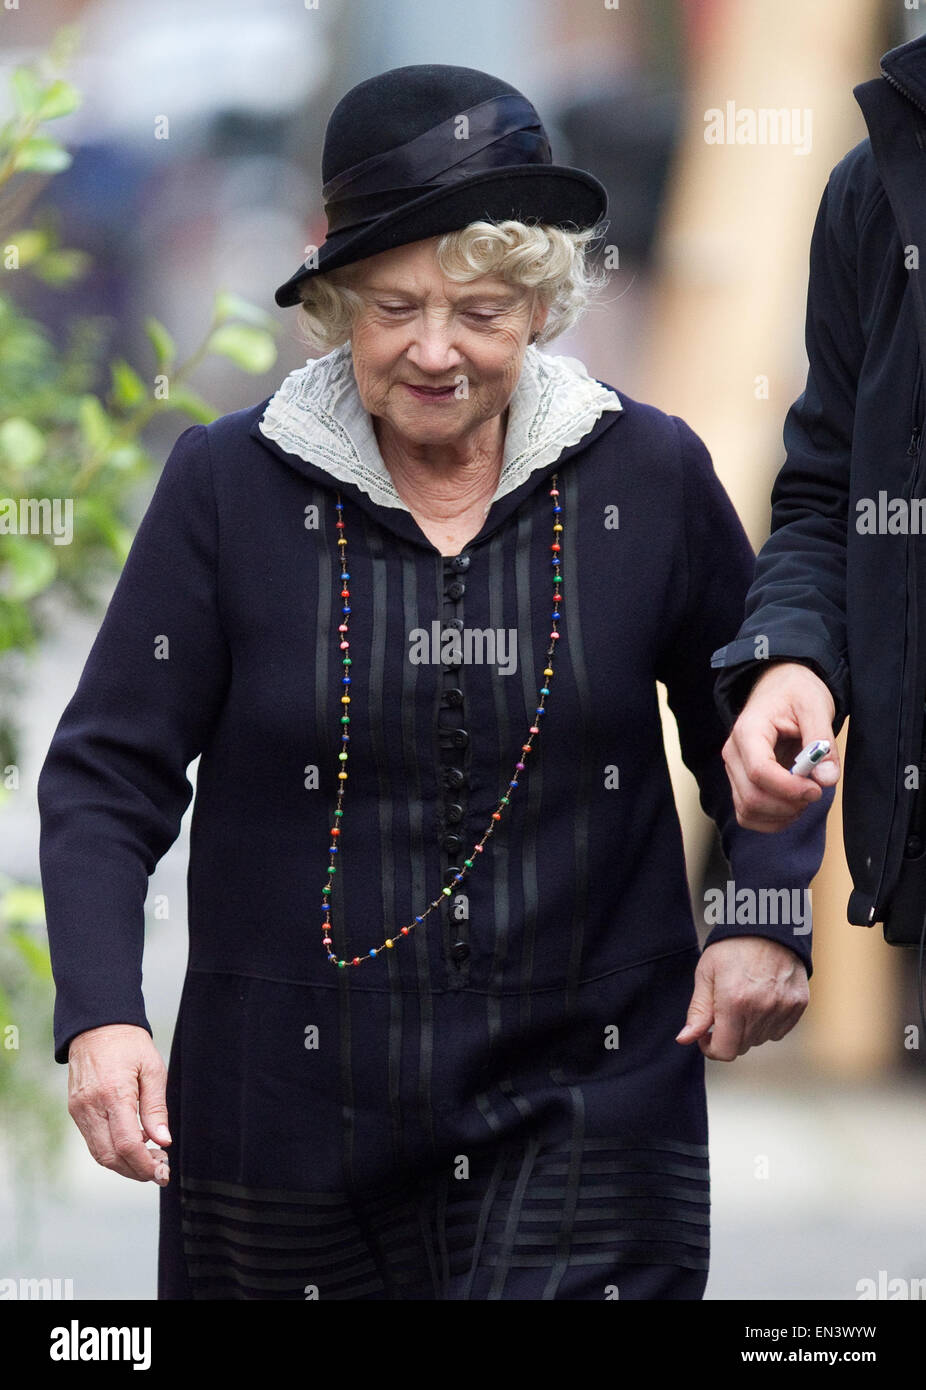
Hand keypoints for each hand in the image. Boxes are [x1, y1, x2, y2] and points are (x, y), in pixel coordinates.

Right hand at [67, 1023, 170, 1183]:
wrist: (97, 1026)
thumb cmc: (129, 1043)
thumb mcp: (153, 1069)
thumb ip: (156, 1108)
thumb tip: (163, 1141)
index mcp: (113, 1094)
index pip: (127, 1144)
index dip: (145, 1165)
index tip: (163, 1172)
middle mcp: (91, 1106)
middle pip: (110, 1156)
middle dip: (136, 1170)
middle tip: (159, 1169)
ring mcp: (79, 1110)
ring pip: (99, 1153)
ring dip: (124, 1165)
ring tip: (148, 1159)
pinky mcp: (75, 1110)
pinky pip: (92, 1141)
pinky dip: (112, 1150)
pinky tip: (132, 1143)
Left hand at [675, 936, 808, 1059]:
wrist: (769, 924)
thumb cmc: (732, 947)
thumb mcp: (706, 974)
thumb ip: (698, 1011)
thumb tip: (685, 1039)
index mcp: (734, 1001)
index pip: (725, 1051)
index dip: (711, 1048)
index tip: (706, 1034)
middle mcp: (761, 1008)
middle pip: (742, 1047)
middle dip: (728, 1035)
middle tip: (724, 1010)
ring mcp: (783, 1008)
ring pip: (760, 1039)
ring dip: (748, 1029)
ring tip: (744, 999)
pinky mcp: (798, 1005)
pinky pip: (779, 1030)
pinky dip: (768, 1023)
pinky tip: (761, 1000)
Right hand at [722, 662, 839, 830]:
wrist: (780, 687)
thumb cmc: (795, 693)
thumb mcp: (815, 706)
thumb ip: (822, 741)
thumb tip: (826, 778)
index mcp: (748, 731)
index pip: (758, 771)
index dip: (788, 788)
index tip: (816, 789)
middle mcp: (734, 753)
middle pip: (751, 797)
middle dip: (789, 805)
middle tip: (816, 792)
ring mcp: (734, 770)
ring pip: (748, 811)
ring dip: (781, 815)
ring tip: (805, 796)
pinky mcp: (740, 783)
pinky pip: (748, 814)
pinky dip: (772, 820)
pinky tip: (793, 806)